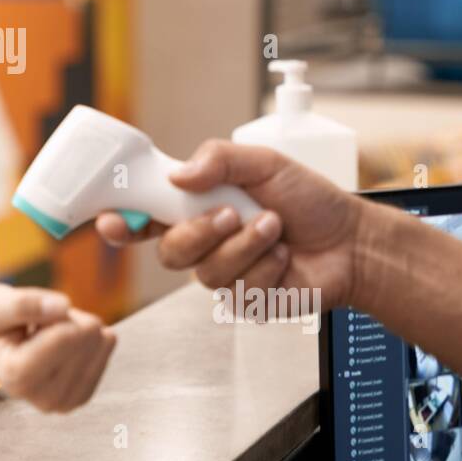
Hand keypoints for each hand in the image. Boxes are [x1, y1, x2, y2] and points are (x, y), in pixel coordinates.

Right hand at [0, 282, 116, 412]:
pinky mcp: (79, 398)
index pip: (66, 335)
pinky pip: (104, 352)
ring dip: (78, 326)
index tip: (35, 312)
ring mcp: (62, 403)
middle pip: (85, 337)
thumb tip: (63, 306)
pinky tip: (66, 340)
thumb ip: (24, 304)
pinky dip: (89, 337)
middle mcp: (41, 399)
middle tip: (38, 324)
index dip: (59, 311)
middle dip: (67, 318)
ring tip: (48, 332)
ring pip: (99, 343)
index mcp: (16, 376)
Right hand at [94, 140, 366, 311]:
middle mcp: (204, 241)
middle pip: (169, 251)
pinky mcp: (244, 301)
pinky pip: (237, 291)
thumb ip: (218, 159)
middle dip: (199, 232)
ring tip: (273, 228)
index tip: (110, 221)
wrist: (351, 242)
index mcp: (197, 205)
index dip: (121, 221)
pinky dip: (265, 268)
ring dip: (244, 246)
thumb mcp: (264, 162)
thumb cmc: (310, 200)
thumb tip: (178, 174)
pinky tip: (283, 258)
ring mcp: (223, 273)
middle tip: (232, 213)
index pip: (146, 214)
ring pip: (205, 273)